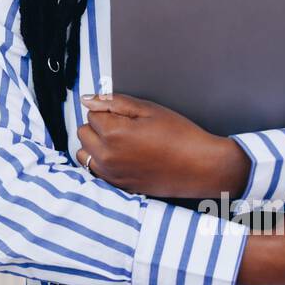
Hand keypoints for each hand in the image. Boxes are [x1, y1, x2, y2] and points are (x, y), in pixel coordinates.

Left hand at [75, 93, 249, 198]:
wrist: (201, 167)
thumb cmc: (179, 135)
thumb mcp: (148, 109)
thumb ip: (113, 102)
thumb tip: (87, 99)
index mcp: (113, 134)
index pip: (92, 113)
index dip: (109, 110)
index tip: (128, 116)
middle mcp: (107, 157)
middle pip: (84, 133)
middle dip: (99, 126)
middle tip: (125, 127)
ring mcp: (111, 174)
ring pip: (84, 153)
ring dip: (95, 145)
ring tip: (120, 142)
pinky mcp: (118, 186)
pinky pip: (95, 170)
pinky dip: (102, 162)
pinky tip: (122, 157)